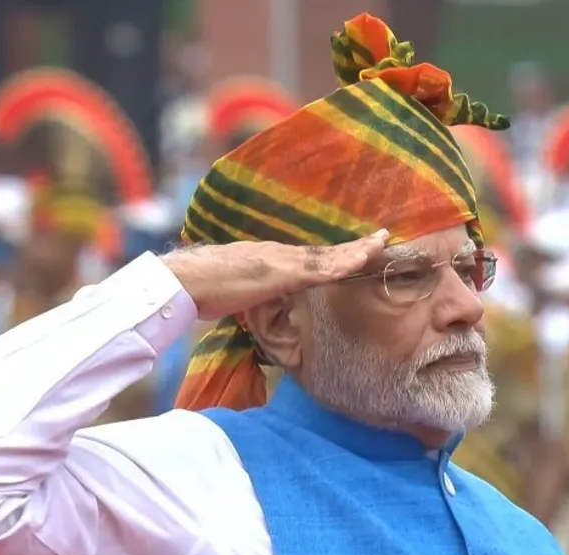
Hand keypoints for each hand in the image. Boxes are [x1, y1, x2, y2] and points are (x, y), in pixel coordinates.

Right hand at [164, 230, 389, 318]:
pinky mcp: (280, 272)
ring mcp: (282, 261)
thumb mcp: (241, 291)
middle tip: (383, 238)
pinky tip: (359, 260)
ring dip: (356, 251)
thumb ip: (259, 293)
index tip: (360, 250)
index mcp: (273, 260)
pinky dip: (341, 264)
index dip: (338, 254)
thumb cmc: (206, 288)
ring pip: (327, 257)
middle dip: (355, 247)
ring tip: (380, 244)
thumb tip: (267, 302)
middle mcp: (281, 255)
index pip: (313, 258)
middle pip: (326, 252)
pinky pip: (318, 269)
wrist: (186, 279)